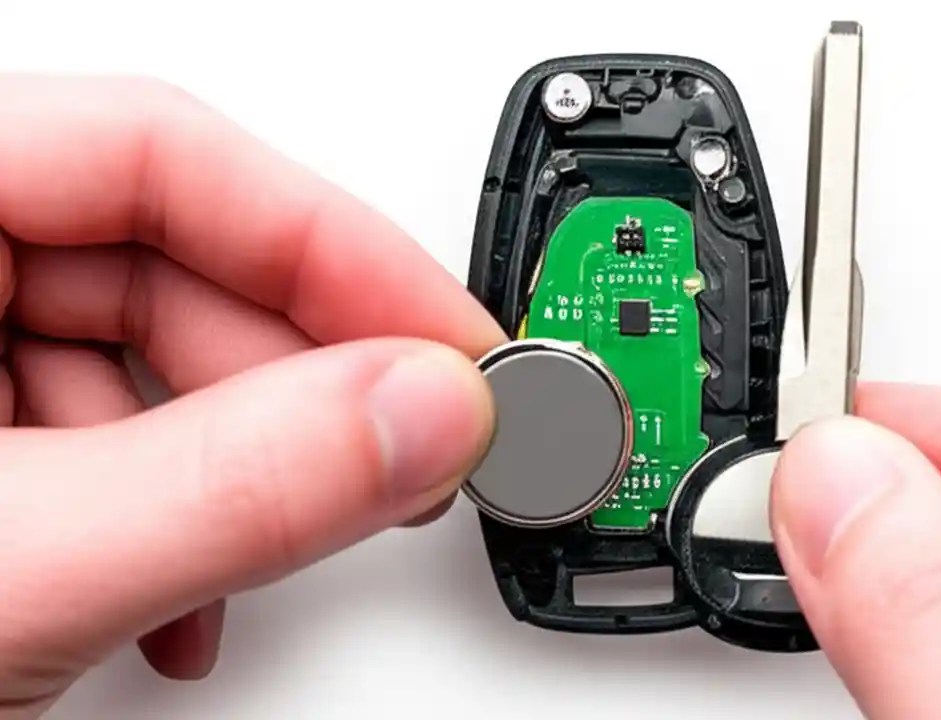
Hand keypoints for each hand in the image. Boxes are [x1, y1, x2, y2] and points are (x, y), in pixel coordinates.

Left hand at [0, 76, 501, 715]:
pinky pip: (95, 427)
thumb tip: (426, 414)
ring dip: (242, 461)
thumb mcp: (16, 567)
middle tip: (409, 454)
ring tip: (279, 551)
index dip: (334, 246)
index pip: (163, 154)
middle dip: (305, 377)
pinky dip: (169, 505)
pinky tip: (182, 591)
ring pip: (143, 355)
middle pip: (168, 258)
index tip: (450, 343)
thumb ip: (235, 483)